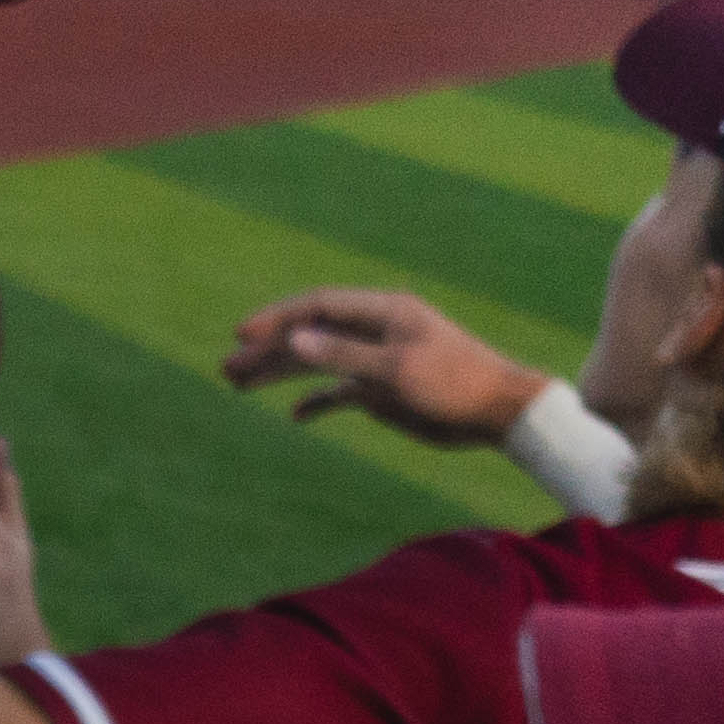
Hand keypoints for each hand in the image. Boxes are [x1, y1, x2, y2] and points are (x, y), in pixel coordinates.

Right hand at [223, 288, 549, 446]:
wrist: (497, 412)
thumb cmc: (455, 383)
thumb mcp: (397, 369)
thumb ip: (344, 354)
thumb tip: (294, 341)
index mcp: (382, 312)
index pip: (318, 307)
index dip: (278, 319)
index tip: (242, 335)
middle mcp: (374, 332)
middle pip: (310, 335)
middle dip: (268, 351)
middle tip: (225, 367)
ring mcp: (376, 362)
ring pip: (318, 364)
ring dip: (280, 374)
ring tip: (239, 384)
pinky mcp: (383, 391)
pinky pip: (340, 392)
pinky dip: (317, 401)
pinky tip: (297, 415)